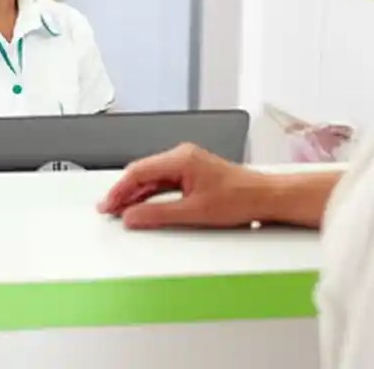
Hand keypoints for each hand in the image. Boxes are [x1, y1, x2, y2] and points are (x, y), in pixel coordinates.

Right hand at [98, 143, 276, 229]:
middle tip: (109, 209)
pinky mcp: (193, 173)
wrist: (266, 198)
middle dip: (124, 191)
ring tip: (121, 210)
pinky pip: (164, 181)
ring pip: (152, 177)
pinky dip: (150, 193)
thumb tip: (132, 216)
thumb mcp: (194, 212)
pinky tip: (143, 205)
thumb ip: (158, 214)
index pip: (138, 171)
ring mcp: (188, 163)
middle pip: (142, 172)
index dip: (119, 190)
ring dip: (136, 193)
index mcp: (181, 159)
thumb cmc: (240, 199)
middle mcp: (182, 156)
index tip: (108, 205)